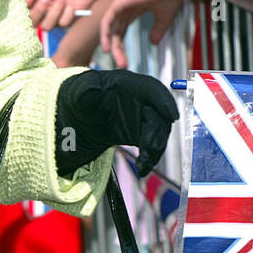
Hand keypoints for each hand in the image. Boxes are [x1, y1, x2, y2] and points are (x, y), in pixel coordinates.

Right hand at [25, 0, 106, 28]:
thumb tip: (21, 5)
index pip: (23, 11)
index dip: (23, 11)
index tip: (28, 2)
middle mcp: (44, 10)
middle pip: (33, 23)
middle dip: (38, 11)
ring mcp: (56, 16)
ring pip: (47, 27)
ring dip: (54, 12)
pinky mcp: (69, 20)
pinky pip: (63, 24)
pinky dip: (67, 13)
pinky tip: (72, 3)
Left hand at [55, 69, 178, 176]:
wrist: (81, 113)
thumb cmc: (83, 95)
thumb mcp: (80, 92)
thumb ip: (86, 91)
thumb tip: (91, 90)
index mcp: (130, 83)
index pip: (152, 88)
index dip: (164, 101)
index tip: (172, 116)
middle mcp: (142, 100)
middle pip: (159, 114)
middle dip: (158, 132)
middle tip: (150, 148)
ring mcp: (144, 118)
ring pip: (158, 133)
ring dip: (154, 149)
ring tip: (144, 163)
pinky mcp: (142, 134)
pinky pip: (151, 146)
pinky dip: (149, 158)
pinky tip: (142, 168)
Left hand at [99, 0, 184, 67]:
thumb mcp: (164, 18)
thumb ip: (158, 30)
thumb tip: (154, 43)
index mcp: (135, 9)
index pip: (123, 29)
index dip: (122, 44)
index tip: (125, 59)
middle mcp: (125, 7)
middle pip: (116, 31)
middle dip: (118, 48)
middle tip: (122, 64)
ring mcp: (121, 4)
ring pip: (110, 28)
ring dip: (111, 43)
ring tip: (113, 57)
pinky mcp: (119, 2)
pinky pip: (107, 20)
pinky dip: (105, 33)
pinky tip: (107, 46)